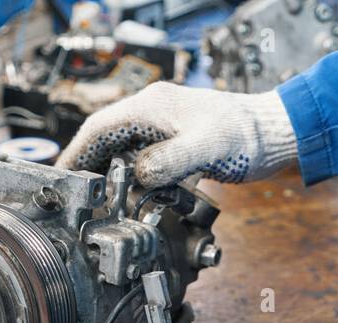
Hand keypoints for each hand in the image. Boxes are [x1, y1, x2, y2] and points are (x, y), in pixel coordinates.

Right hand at [57, 82, 297, 186]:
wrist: (277, 134)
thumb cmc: (247, 136)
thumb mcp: (206, 147)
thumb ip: (169, 161)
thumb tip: (138, 174)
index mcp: (152, 106)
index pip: (99, 127)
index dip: (76, 153)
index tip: (60, 176)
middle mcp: (153, 113)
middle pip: (105, 140)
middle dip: (87, 167)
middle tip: (73, 197)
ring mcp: (164, 128)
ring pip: (121, 151)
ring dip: (107, 175)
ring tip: (94, 202)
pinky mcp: (175, 144)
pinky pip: (141, 161)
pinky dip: (129, 179)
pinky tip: (127, 198)